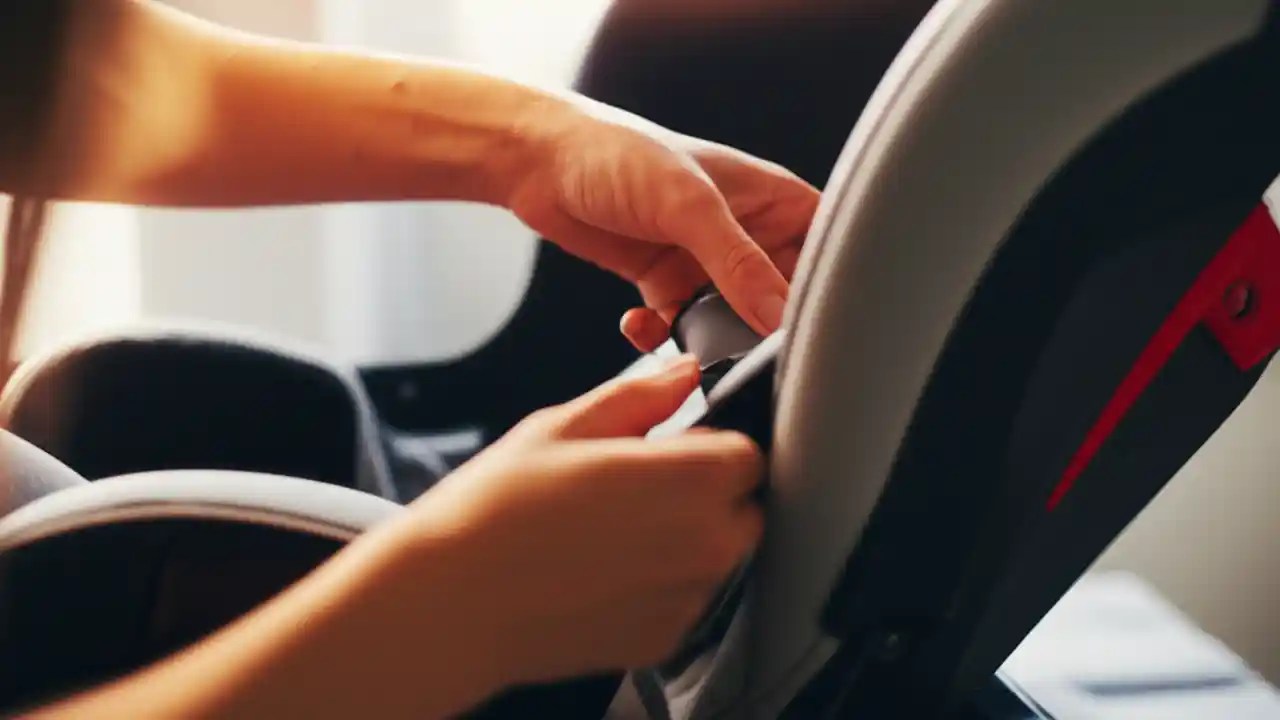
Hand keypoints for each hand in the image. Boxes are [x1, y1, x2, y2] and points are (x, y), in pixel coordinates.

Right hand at [401, 356, 763, 684]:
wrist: (450, 601)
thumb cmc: (497, 509)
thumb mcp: (564, 426)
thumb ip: (641, 397)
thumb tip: (684, 374)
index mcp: (691, 479)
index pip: (748, 453)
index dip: (710, 444)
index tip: (673, 447)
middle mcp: (706, 544)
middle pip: (742, 507)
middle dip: (705, 493)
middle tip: (637, 488)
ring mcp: (688, 599)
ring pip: (716, 557)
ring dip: (685, 540)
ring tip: (611, 532)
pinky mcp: (664, 640)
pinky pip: (685, 600)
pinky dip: (660, 585)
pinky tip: (603, 572)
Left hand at [506, 99, 819, 351]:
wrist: (539, 161)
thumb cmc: (618, 153)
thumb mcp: (688, 205)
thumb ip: (737, 264)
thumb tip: (777, 318)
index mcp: (770, 197)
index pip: (826, 249)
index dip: (827, 288)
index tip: (810, 327)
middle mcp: (744, 230)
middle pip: (780, 294)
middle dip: (761, 325)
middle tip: (744, 349)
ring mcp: (704, 258)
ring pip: (730, 318)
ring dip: (707, 336)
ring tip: (685, 340)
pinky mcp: (665, 281)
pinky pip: (680, 324)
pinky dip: (662, 334)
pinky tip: (639, 323)